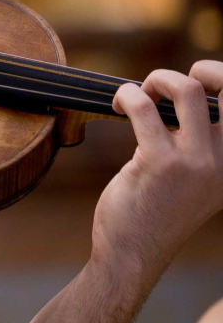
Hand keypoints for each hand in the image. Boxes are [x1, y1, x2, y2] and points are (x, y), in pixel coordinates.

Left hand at [95, 61, 222, 275]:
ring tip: (139, 94)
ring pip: (188, 89)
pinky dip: (127, 96)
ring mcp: (195, 161)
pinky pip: (144, 107)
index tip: (196, 81)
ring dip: (158, 79)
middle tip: (169, 83)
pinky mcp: (159, 163)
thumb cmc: (156, 212)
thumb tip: (186, 95)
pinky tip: (118, 105)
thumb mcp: (194, 178)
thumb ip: (199, 144)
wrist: (133, 254)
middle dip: (205, 69)